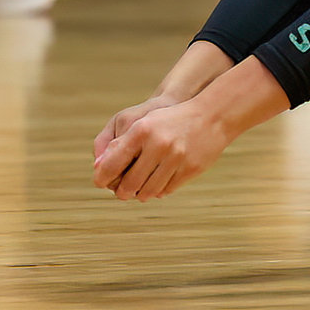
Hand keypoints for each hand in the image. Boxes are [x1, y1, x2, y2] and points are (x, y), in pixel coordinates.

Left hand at [93, 96, 235, 200]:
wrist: (212, 115)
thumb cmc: (170, 119)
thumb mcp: (143, 122)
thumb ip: (119, 143)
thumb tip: (98, 167)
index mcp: (142, 130)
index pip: (112, 164)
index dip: (102, 178)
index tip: (101, 183)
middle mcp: (159, 144)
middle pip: (129, 183)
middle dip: (122, 192)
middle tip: (121, 192)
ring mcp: (177, 157)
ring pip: (148, 191)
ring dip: (140, 194)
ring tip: (138, 191)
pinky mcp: (191, 169)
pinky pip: (167, 189)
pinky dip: (159, 191)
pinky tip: (157, 186)